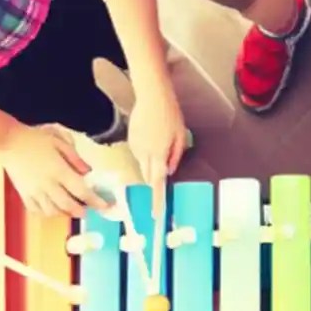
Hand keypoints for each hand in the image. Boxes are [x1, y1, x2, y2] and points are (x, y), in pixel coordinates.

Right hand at [0, 124, 105, 216]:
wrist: (8, 141)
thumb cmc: (35, 138)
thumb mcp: (59, 141)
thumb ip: (75, 158)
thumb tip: (87, 172)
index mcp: (58, 170)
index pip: (81, 190)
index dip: (95, 201)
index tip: (106, 207)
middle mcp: (47, 184)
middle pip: (68, 205)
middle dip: (80, 211)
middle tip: (86, 209)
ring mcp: (34, 191)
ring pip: (52, 211)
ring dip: (64, 213)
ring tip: (69, 208)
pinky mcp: (23, 194)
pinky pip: (36, 210)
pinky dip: (46, 213)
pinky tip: (52, 208)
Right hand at [127, 82, 188, 201]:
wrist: (152, 95)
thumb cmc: (171, 114)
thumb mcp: (180, 136)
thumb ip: (175, 156)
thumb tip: (168, 172)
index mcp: (158, 154)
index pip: (157, 182)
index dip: (157, 200)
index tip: (156, 215)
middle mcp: (144, 153)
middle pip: (149, 176)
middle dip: (155, 185)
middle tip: (160, 198)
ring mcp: (135, 146)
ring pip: (144, 165)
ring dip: (152, 165)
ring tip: (161, 148)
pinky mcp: (131, 140)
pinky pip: (140, 154)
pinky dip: (147, 154)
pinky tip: (153, 139)